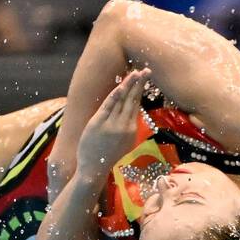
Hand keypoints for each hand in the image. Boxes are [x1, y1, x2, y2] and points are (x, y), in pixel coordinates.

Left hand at [76, 67, 149, 184]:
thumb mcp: (124, 144)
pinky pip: (109, 105)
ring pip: (122, 100)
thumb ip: (127, 128)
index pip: (137, 106)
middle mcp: (124, 126)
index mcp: (132, 130)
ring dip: (129, 84)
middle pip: (133, 100)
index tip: (144, 79)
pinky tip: (120, 85)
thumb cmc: (107, 156)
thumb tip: (131, 114)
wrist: (94, 169)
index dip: (140, 91)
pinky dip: (115, 94)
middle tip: (145, 70)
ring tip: (135, 72)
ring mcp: (112, 124)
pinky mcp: (99, 123)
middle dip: (139, 84)